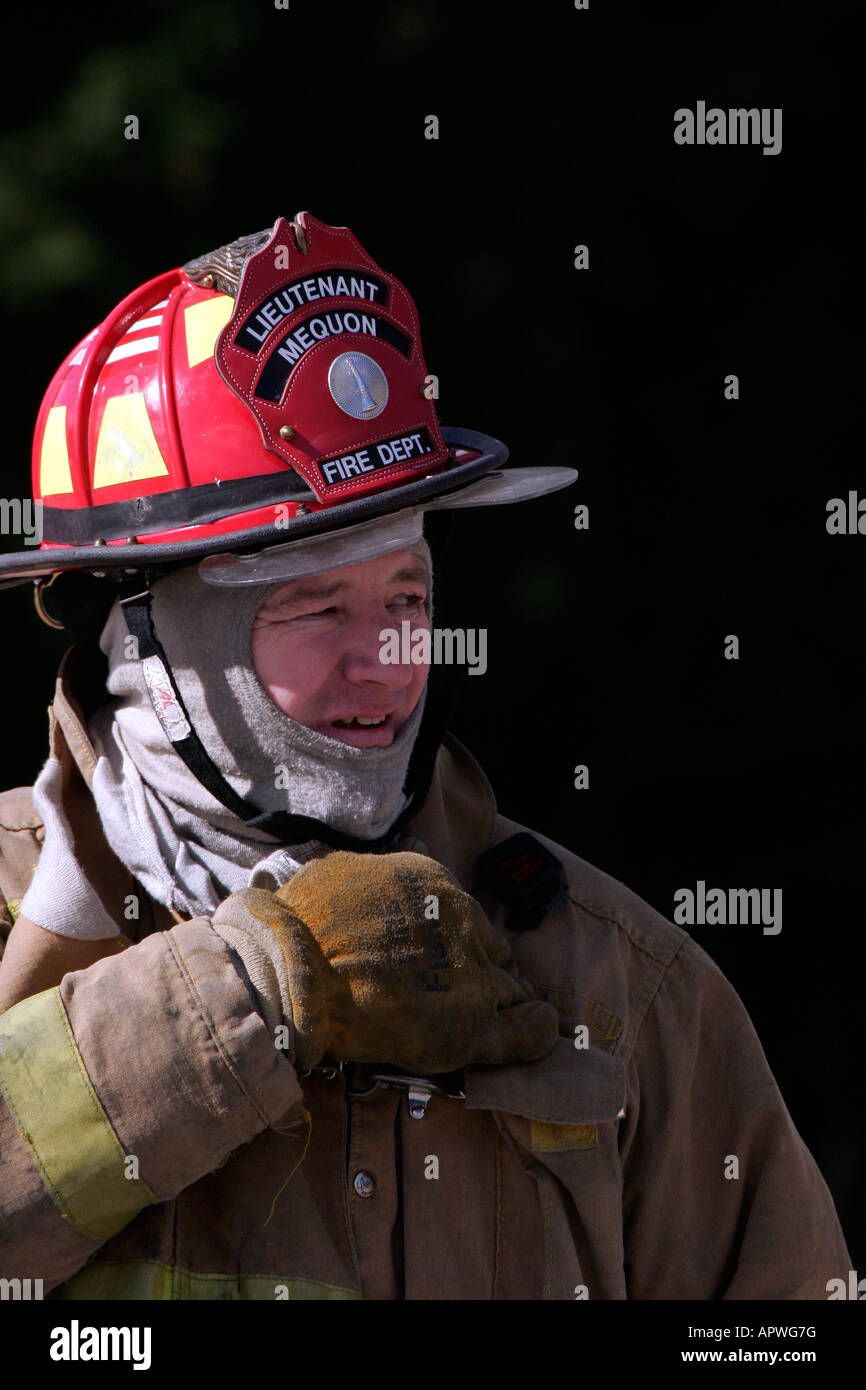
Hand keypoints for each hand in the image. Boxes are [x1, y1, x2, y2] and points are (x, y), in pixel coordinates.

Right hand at [213, 851, 558, 1073]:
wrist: (292, 969)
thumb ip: (375, 876)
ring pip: (513, 989)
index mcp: (436, 886)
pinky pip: (527, 1032)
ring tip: (507, 1013)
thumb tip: (391, 862)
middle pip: (492, 950)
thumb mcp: (341, 872)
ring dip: (509, 1000)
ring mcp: (473, 975)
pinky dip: (536, 1033)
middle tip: (473, 989)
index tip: (454, 958)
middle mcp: (462, 924)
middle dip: (486, 969)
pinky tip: (540, 1029)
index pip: (466, 919)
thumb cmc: (305, 921)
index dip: (462, 943)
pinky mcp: (474, 1026)